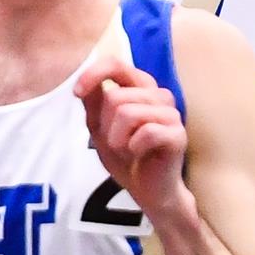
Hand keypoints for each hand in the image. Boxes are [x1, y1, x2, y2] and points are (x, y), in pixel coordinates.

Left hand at [75, 59, 187, 221]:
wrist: (148, 190)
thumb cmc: (126, 156)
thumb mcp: (100, 128)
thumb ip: (93, 103)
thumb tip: (84, 83)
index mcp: (140, 87)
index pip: (115, 63)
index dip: (93, 74)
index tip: (76, 93)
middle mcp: (158, 94)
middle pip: (115, 96)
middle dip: (106, 126)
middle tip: (117, 143)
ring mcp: (171, 113)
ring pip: (128, 113)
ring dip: (118, 140)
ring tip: (128, 150)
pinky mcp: (178, 134)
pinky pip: (146, 133)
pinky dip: (134, 148)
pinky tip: (140, 155)